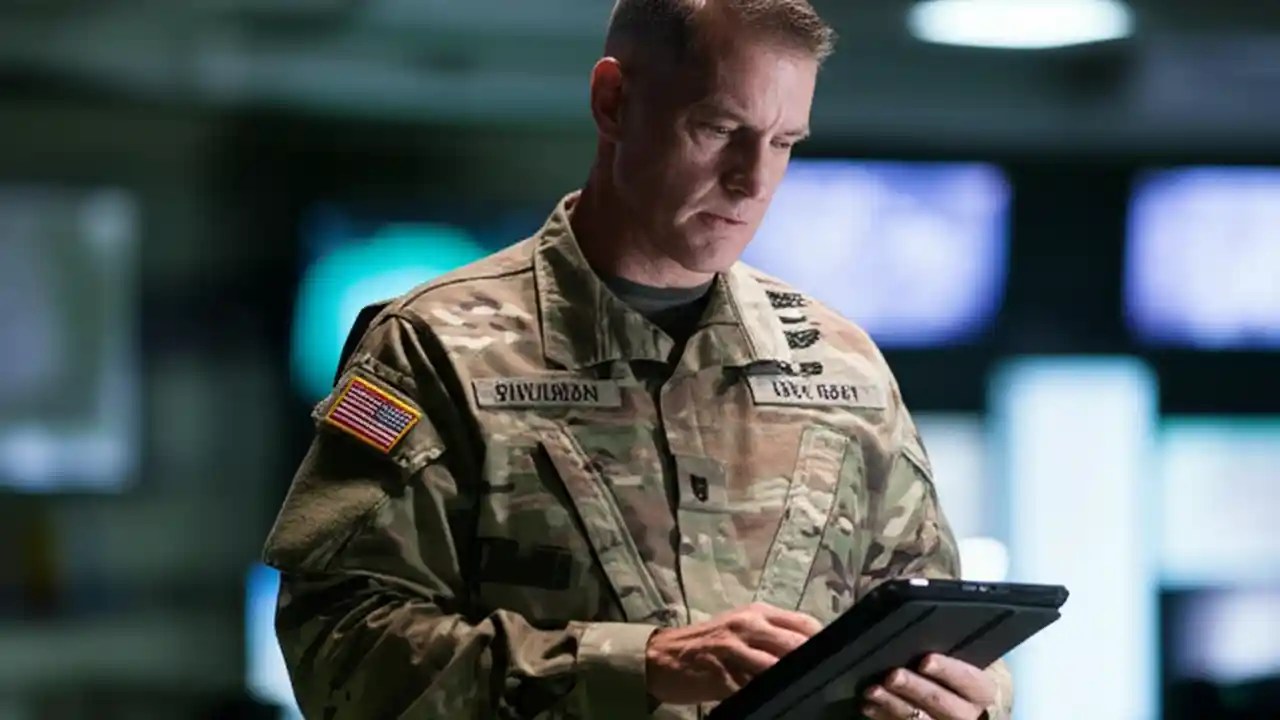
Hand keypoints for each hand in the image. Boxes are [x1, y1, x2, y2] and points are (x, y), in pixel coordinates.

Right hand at [645, 601, 822, 704]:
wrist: (661, 656)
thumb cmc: (706, 644)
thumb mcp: (740, 630)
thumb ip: (771, 636)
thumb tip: (808, 652)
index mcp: (757, 613)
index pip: (804, 622)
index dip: (824, 641)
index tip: (839, 658)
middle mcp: (747, 625)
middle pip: (795, 643)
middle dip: (814, 663)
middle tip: (829, 680)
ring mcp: (733, 649)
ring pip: (776, 667)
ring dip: (792, 682)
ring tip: (808, 693)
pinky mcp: (721, 674)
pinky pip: (751, 688)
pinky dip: (766, 696)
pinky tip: (777, 703)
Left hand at [861, 654, 995, 719]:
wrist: (962, 708)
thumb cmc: (958, 676)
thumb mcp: (963, 662)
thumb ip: (950, 650)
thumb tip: (921, 623)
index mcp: (981, 690)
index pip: (968, 679)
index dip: (947, 669)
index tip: (926, 660)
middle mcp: (967, 713)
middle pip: (940, 702)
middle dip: (914, 687)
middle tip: (893, 675)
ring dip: (893, 704)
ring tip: (872, 691)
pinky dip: (883, 716)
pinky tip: (869, 706)